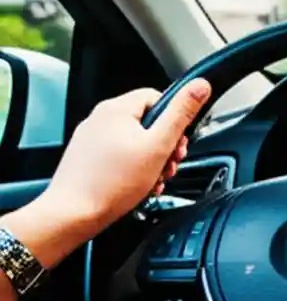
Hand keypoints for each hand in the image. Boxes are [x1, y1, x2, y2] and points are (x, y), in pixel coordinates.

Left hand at [40, 79, 210, 235]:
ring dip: (152, 159)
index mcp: (117, 109)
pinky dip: (134, 168)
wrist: (73, 214)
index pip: (158, 98)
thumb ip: (181, 113)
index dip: (175, 121)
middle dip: (165, 144)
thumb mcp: (158, 145)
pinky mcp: (87, 157)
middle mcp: (100, 119)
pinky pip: (119, 155)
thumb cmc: (111, 184)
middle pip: (147, 121)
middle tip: (169, 163)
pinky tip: (139, 184)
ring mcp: (91, 139)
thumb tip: (200, 86)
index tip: (178, 141)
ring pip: (135, 141)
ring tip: (154, 178)